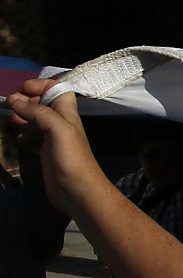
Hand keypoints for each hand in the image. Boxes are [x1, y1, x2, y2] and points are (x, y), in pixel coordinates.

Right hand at [6, 79, 101, 221]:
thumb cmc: (70, 158)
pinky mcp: (45, 153)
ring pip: (34, 122)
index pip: (57, 89)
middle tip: (10, 108)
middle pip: (42, 104)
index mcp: (67, 113)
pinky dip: (23, 137)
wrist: (77, 191)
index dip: (41, 86)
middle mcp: (61, 123)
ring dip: (21, 119)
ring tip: (12, 124)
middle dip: (25, 103)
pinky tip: (18, 141)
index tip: (22, 90)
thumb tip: (15, 100)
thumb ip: (38, 112)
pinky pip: (31, 139)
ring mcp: (53, 139)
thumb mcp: (57, 129)